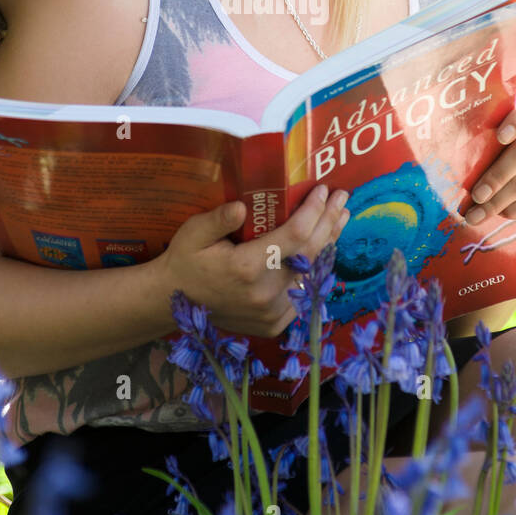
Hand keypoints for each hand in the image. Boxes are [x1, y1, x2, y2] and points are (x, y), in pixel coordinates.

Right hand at [155, 184, 350, 339]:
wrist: (173, 301)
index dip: (313, 211)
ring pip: (312, 274)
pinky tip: (323, 249)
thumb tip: (241, 207)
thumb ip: (217, 219)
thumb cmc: (186, 260)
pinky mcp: (274, 323)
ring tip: (339, 219)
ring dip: (328, 244)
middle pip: (310, 253)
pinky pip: (303, 293)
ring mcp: (272, 312)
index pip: (294, 235)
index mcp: (246, 267)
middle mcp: (265, 293)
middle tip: (342, 199)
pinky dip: (315, 269)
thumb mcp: (192, 233)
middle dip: (329, 222)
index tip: (323, 191)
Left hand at [462, 91, 515, 232]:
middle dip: (495, 177)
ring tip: (477, 214)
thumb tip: (443, 163)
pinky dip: (513, 210)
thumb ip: (477, 150)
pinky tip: (501, 215)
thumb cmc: (491, 166)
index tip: (500, 137)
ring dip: (498, 201)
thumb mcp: (483, 153)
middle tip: (476, 196)